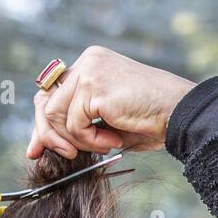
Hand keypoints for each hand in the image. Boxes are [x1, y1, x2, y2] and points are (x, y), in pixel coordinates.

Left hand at [26, 46, 196, 158]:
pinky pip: (75, 124)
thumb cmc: (151, 120)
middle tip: (67, 156)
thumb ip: (76, 124)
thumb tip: (38, 145)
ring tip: (106, 145)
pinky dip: (92, 141)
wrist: (179, 114)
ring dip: (78, 140)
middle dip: (49, 135)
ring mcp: (89, 70)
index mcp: (92, 64)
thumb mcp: (105, 122)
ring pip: (54, 115)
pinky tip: (114, 140)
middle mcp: (87, 61)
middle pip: (44, 101)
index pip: (51, 91)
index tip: (38, 149)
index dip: (43, 122)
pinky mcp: (94, 86)